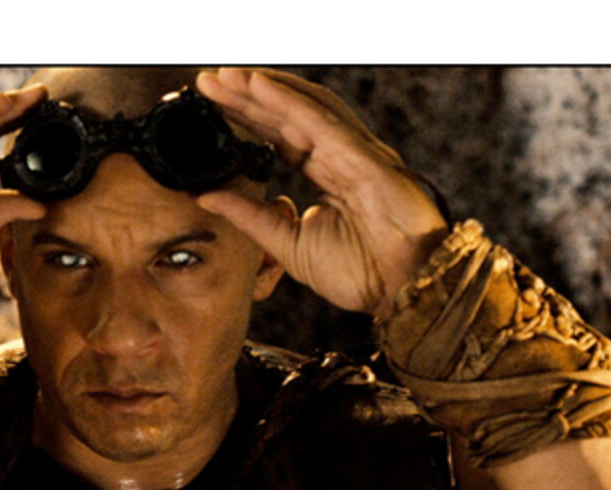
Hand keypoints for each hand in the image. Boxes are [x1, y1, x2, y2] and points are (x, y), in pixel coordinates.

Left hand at [194, 68, 448, 318]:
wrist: (404, 291)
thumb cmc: (362, 273)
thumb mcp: (287, 245)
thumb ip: (250, 217)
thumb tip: (206, 197)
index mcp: (328, 173)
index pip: (279, 136)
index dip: (247, 118)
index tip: (212, 105)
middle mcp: (341, 156)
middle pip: (286, 116)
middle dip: (246, 97)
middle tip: (207, 82)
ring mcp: (356, 153)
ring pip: (303, 109)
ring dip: (262, 90)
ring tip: (225, 77)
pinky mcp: (366, 159)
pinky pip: (322, 122)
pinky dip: (289, 101)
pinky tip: (259, 86)